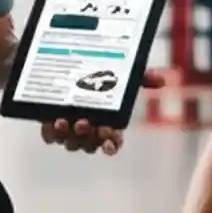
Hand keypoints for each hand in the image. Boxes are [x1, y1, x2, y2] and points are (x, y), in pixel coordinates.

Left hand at [39, 70, 165, 154]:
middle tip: (86, 123)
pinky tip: (52, 122)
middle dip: (88, 137)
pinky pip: (51, 136)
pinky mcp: (52, 125)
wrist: (70, 67)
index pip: (113, 142)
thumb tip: (160, 79)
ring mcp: (70, 130)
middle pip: (90, 144)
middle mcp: (90, 130)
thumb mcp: (123, 75)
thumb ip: (141, 78)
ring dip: (68, 136)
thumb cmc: (101, 76)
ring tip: (65, 121)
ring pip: (71, 142)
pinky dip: (52, 133)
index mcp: (109, 124)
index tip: (108, 142)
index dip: (111, 145)